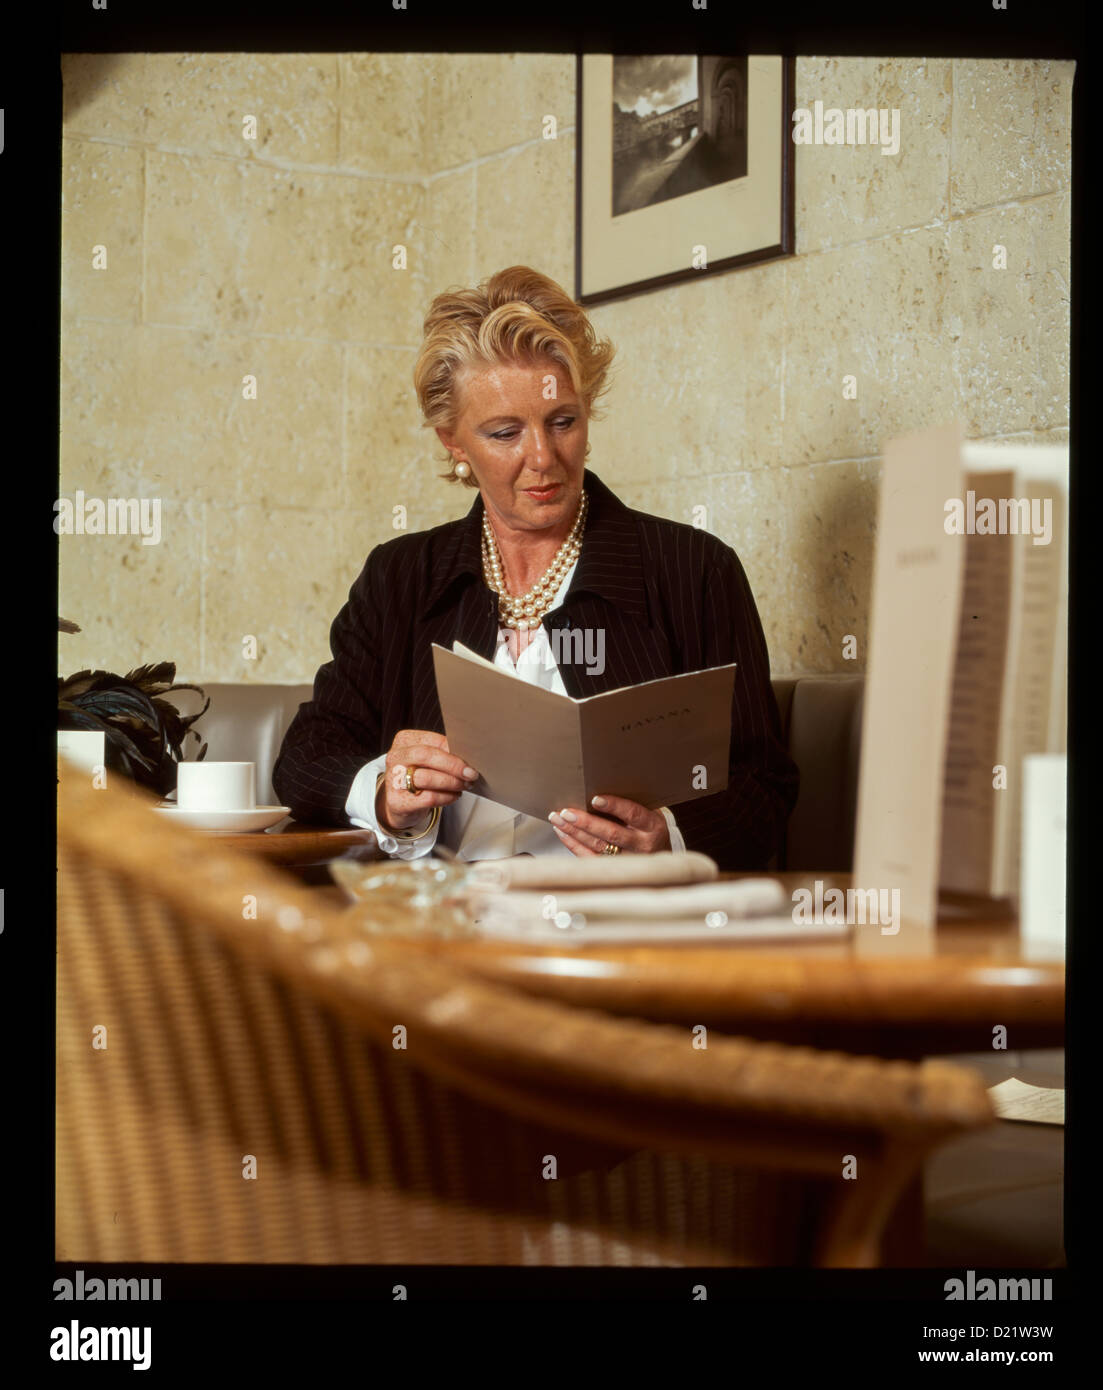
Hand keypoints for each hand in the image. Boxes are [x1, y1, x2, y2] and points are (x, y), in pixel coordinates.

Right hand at [378, 729, 477, 832]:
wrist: (399, 803)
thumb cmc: (419, 775)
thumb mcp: (426, 760)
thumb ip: (443, 754)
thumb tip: (469, 758)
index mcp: (404, 740)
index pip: (434, 741)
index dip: (455, 750)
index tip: (471, 760)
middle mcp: (395, 757)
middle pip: (427, 755)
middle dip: (454, 765)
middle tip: (471, 774)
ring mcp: (393, 779)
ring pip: (427, 778)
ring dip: (452, 783)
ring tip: (465, 785)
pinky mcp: (397, 801)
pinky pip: (429, 798)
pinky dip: (446, 797)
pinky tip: (454, 796)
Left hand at [548, 794, 670, 856]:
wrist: (658, 854)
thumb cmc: (647, 826)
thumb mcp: (649, 812)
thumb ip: (631, 802)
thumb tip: (598, 785)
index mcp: (652, 826)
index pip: (632, 814)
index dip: (614, 806)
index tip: (595, 799)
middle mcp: (641, 845)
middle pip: (611, 833)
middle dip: (587, 822)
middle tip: (567, 812)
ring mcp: (627, 860)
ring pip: (597, 846)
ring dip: (574, 832)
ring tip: (558, 819)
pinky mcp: (613, 869)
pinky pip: (589, 858)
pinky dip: (573, 844)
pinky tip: (563, 832)